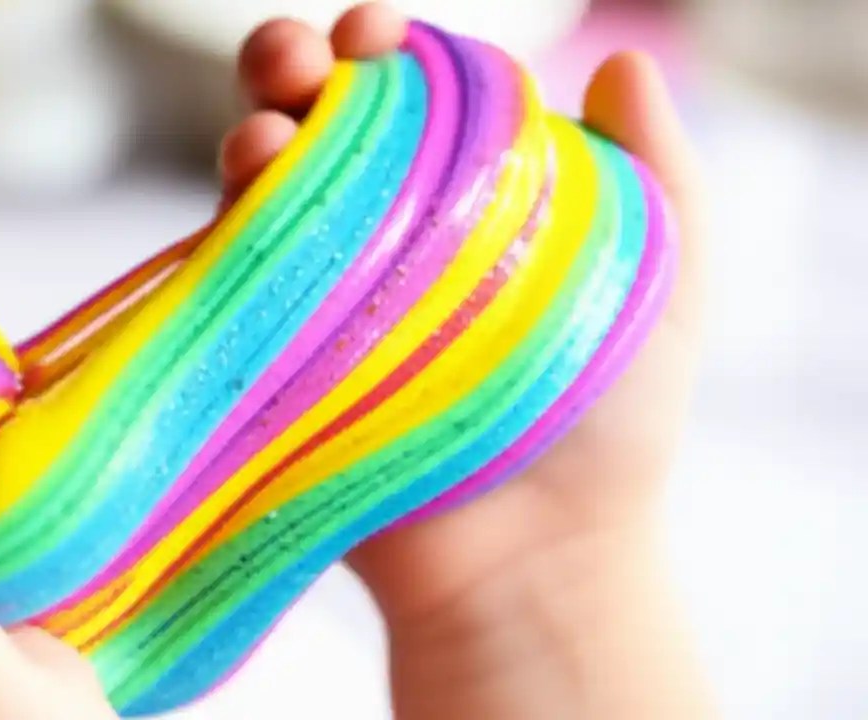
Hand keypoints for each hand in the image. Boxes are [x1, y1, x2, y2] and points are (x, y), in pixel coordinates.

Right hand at [225, 4, 711, 718]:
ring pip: (258, 187)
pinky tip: (240, 195)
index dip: (383, 51)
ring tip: (265, 135)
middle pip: (315, 124)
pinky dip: (226, 228)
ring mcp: (319, 294)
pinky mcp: (273, 354)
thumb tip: (621, 65)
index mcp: (462, 199)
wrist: (537, 553)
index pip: (407, 97)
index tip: (383, 37)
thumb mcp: (665, 287)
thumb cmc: (609, 426)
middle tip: (298, 60)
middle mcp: (380, 234)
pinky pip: (233, 276)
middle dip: (291, 69)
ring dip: (250, 137)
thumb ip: (661, 175)